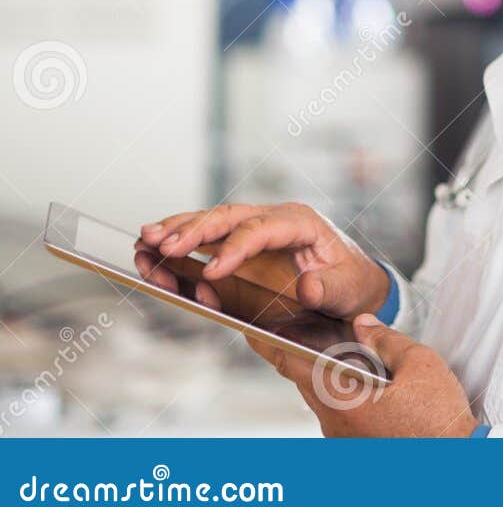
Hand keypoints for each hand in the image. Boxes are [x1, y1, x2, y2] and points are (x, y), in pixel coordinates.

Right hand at [139, 203, 390, 318]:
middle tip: (160, 246)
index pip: (261, 229)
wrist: (353, 282)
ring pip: (212, 222)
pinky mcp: (242, 244)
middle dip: (194, 231)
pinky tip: (153, 249)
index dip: (234, 249)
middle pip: (229, 217)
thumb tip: (308, 288)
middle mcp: (274, 218)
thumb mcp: (348, 288)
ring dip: (177, 231)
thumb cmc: (351, 282)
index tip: (211, 273)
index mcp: (301, 223)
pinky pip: (208, 239)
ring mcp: (256, 228)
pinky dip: (180, 243)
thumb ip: (331, 288)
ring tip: (145, 242)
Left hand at [245, 314, 477, 437]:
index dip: (271, 344)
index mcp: (344, 400)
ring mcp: (343, 440)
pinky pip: (340, 415)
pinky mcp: (356, 449)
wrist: (456, 463)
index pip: (294, 365)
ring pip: (325, 400)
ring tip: (344, 352)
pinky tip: (366, 383)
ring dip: (329, 376)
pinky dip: (344, 394)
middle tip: (298, 330)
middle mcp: (335, 424)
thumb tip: (363, 324)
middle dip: (302, 355)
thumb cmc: (439, 420)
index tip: (251, 329)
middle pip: (307, 382)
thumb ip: (387, 340)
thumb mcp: (421, 366)